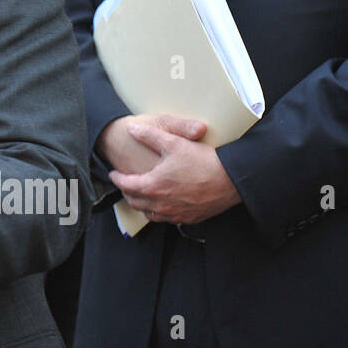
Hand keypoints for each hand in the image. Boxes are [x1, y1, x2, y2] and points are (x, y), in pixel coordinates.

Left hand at [109, 116, 241, 223]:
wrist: (232, 180)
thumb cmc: (203, 161)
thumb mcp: (174, 143)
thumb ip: (149, 135)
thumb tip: (132, 128)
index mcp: (153, 186)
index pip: (126, 185)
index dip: (117, 178)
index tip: (114, 173)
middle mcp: (161, 204)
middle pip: (135, 202)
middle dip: (127, 192)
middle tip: (125, 183)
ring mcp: (175, 214)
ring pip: (149, 213)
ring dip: (142, 204)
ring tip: (141, 194)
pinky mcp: (189, 218)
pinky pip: (167, 219)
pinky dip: (159, 212)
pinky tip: (163, 204)